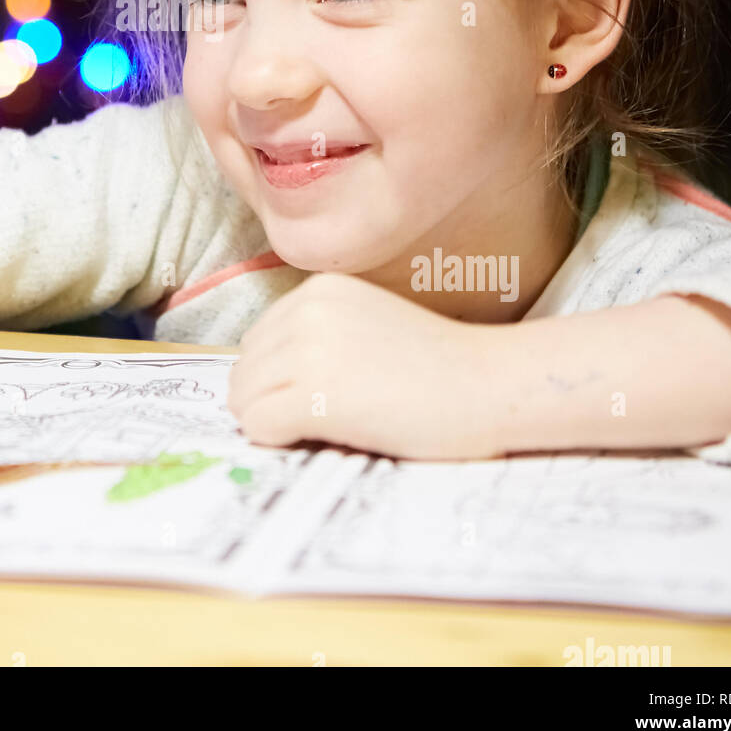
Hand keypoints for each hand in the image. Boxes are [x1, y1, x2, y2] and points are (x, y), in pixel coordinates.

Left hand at [227, 271, 496, 459]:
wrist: (487, 383)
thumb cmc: (437, 364)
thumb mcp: (366, 322)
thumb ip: (318, 334)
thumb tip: (262, 376)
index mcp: (319, 290)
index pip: (258, 340)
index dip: (276, 377)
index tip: (312, 396)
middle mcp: (306, 310)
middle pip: (244, 369)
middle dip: (266, 400)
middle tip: (311, 421)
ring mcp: (308, 350)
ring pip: (243, 398)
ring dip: (270, 421)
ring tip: (318, 429)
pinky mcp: (314, 394)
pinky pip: (257, 424)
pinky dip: (276, 439)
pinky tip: (318, 437)